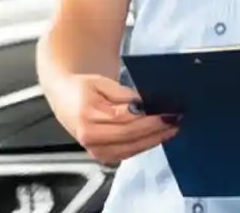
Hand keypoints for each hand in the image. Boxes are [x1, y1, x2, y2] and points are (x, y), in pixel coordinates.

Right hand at [61, 74, 178, 164]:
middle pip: (130, 136)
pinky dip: (145, 145)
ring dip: (154, 139)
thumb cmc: (81, 89)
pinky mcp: (102, 156)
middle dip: (155, 129)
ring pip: (131, 148)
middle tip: (175, 119)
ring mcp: (95, 150)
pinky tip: (158, 136)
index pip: (124, 119)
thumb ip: (124, 94)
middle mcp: (90, 138)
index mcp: (87, 116)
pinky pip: (128, 153)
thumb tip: (146, 103)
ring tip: (172, 128)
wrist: (64, 99)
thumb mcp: (101, 82)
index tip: (166, 111)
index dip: (148, 117)